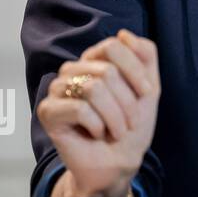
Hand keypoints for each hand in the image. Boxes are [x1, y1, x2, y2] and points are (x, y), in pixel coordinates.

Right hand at [36, 28, 160, 196]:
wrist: (118, 162)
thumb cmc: (131, 126)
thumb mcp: (149, 88)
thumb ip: (145, 56)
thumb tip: (124, 34)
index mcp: (95, 61)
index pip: (114, 46)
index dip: (135, 71)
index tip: (145, 93)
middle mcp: (73, 70)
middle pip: (106, 70)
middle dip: (127, 100)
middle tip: (130, 121)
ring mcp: (58, 90)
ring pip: (93, 88)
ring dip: (115, 115)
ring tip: (116, 130)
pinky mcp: (48, 112)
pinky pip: (79, 109)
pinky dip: (98, 125)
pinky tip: (97, 134)